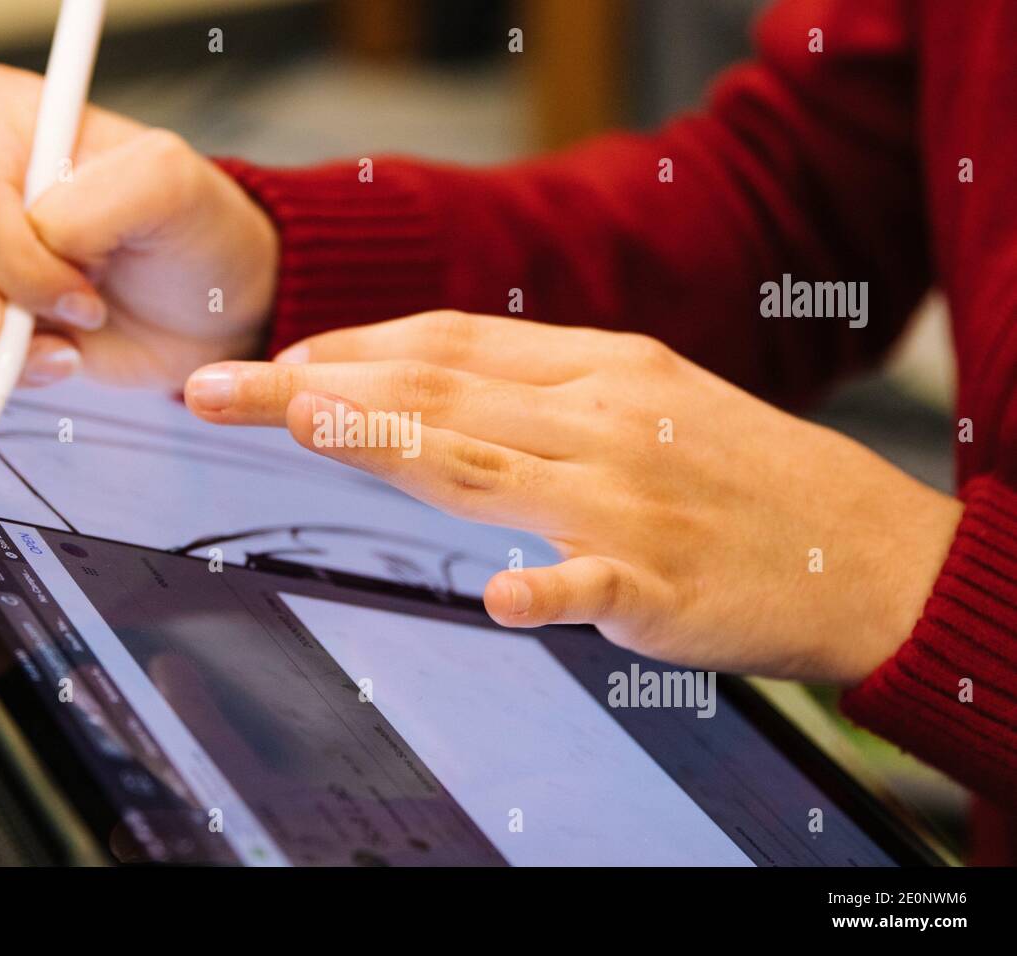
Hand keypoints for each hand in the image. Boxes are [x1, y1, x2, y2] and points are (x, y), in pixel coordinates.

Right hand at [0, 64, 276, 387]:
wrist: (201, 309)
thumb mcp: (173, 190)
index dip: (17, 257)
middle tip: (46, 327)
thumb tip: (35, 237)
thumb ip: (102, 198)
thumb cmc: (187, 234)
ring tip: (58, 352)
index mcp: (3, 112)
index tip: (85, 297)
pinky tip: (42, 360)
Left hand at [183, 311, 963, 684]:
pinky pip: (592, 581)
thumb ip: (542, 389)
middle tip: (219, 387)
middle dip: (315, 386)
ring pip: (485, 465)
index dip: (353, 350)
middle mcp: (600, 421)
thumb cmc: (744, 476)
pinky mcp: (662, 582)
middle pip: (436, 392)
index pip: (449, 345)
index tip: (282, 365)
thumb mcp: (647, 398)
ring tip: (299, 422)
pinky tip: (499, 598)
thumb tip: (434, 389)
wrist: (865, 547)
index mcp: (598, 369)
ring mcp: (628, 501)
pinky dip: (544, 585)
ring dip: (385, 442)